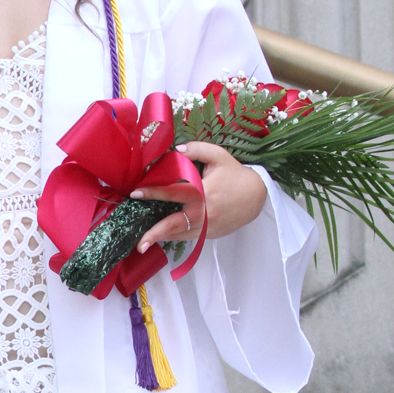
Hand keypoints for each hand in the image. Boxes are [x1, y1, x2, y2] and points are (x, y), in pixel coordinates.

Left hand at [136, 141, 266, 253]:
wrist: (257, 197)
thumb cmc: (236, 175)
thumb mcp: (218, 156)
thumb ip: (196, 149)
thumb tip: (175, 150)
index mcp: (203, 191)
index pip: (173, 193)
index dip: (153, 192)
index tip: (135, 193)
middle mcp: (204, 212)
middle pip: (175, 225)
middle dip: (155, 234)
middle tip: (138, 242)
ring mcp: (207, 226)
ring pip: (180, 234)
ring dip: (161, 238)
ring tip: (143, 243)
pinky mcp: (210, 234)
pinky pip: (188, 236)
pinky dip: (174, 236)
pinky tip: (161, 236)